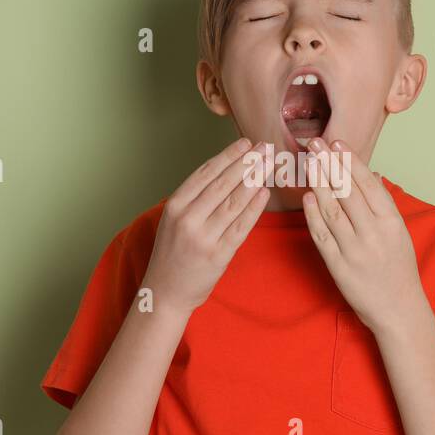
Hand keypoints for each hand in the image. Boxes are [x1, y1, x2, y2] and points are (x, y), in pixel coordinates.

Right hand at [142, 137, 271, 316]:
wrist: (166, 291)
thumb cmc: (172, 253)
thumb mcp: (174, 220)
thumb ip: (195, 199)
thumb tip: (226, 171)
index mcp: (175, 206)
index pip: (205, 173)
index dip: (228, 156)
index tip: (245, 143)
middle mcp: (188, 218)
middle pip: (223, 184)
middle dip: (246, 163)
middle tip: (264, 148)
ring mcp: (204, 237)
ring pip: (234, 201)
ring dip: (254, 180)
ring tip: (269, 165)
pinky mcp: (219, 254)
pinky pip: (241, 226)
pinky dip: (254, 208)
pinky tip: (264, 193)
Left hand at [301, 137, 425, 333]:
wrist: (397, 308)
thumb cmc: (398, 267)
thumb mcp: (399, 232)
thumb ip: (383, 204)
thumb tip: (371, 174)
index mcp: (392, 223)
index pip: (368, 185)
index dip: (351, 162)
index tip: (337, 142)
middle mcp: (374, 234)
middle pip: (348, 193)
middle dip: (330, 164)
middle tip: (315, 143)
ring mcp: (354, 251)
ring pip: (332, 210)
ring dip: (319, 184)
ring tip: (309, 163)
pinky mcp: (338, 266)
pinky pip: (322, 235)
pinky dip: (313, 215)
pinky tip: (307, 196)